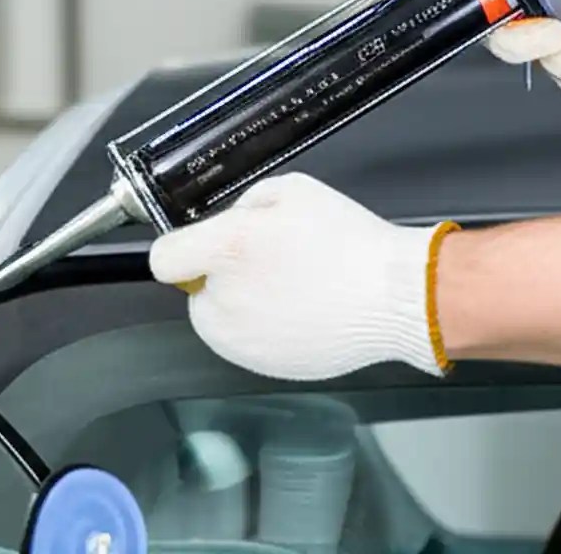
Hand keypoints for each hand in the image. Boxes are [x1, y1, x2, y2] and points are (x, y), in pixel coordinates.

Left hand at [148, 173, 454, 380]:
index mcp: (226, 251)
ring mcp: (245, 343)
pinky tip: (305, 313)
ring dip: (242, 309)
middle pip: (195, 296)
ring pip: (224, 325)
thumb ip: (248, 204)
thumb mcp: (293, 191)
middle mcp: (225, 302)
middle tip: (266, 266)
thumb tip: (233, 221)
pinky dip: (269, 333)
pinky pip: (254, 346)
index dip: (183, 250)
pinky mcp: (268, 368)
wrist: (397, 297)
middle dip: (220, 281)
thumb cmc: (349, 242)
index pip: (163, 260)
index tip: (203, 249)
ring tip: (292, 290)